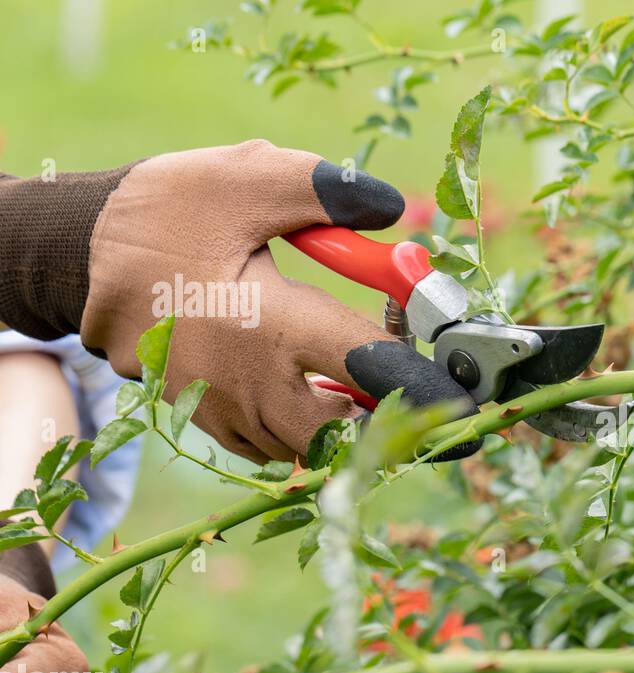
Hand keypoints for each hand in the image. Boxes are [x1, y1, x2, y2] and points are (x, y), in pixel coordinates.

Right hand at [1, 141, 479, 463]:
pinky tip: (309, 385)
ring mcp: (224, 411)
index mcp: (270, 324)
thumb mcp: (245, 178)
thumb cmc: (166, 212)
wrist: (80, 254)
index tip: (467, 398)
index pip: (371, 367)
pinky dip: (303, 428)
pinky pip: (271, 447)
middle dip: (384, 409)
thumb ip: (328, 191)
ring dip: (345, 421)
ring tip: (355, 371)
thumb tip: (398, 209)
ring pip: (308, 447)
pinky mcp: (205, 421)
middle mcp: (250, 383)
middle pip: (347, 430)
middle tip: (395, 369)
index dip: (428, 383)